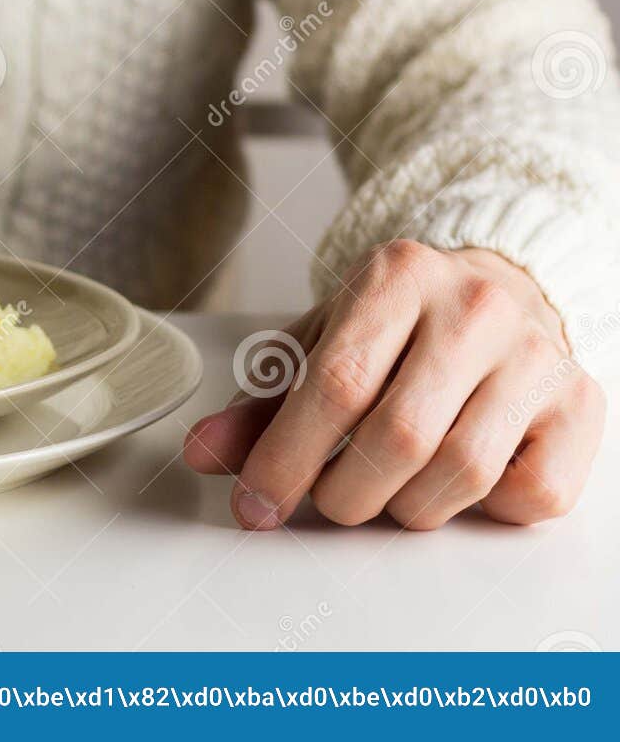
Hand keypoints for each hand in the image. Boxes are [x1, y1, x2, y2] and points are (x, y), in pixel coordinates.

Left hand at [183, 240, 604, 529]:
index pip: (336, 384)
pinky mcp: (583, 403)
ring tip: (386, 489)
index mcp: (398, 276)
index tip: (255, 503)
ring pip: (462, 473)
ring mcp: (539, 355)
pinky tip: (459, 479)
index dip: (286, 458)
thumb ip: (262, 400)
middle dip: (344, 492)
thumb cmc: (399, 325)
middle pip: (398, 437)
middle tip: (328, 498)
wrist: (500, 286)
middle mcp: (476, 308)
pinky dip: (484, 508)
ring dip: (406, 507)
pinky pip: (531, 493)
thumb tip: (203, 453)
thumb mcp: (320, 343)